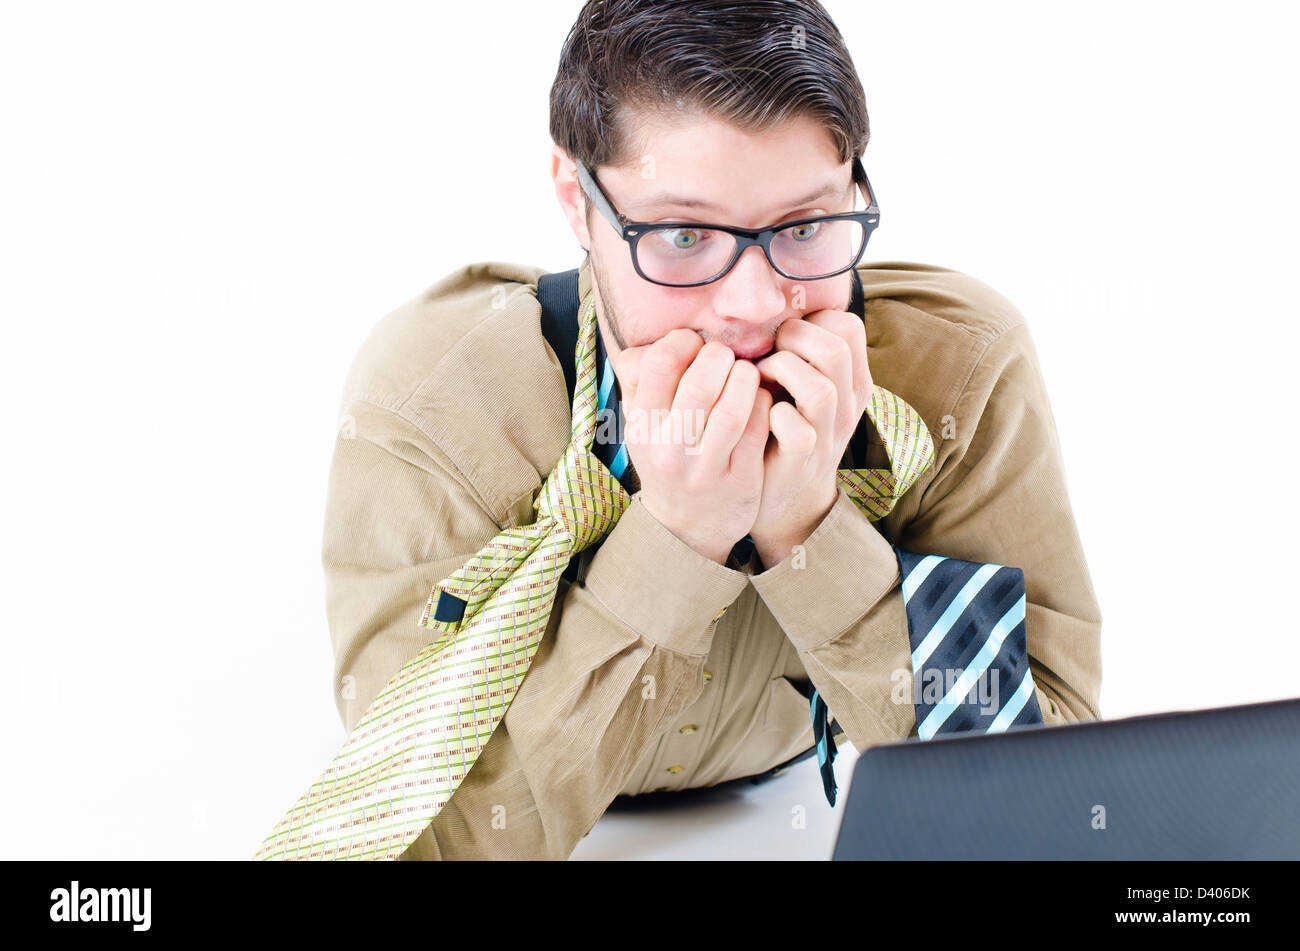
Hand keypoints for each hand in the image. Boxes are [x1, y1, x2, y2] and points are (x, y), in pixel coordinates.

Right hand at [612, 329, 772, 564]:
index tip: (695, 346)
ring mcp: (706, 468)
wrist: (685, 526)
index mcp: (643, 425)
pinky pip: (758, 430)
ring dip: (746, 379)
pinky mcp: (741, 481)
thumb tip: (660, 335)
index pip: (660, 363)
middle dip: (721, 357)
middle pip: (701, 382)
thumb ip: (641, 378)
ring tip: (745, 374)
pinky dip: (764, 404)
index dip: (684, 342)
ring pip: (733, 408)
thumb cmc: (666, 456)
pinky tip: (761, 399)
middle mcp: (670, 449)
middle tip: (727, 357)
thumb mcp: (641, 422)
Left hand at [749, 309, 871, 566]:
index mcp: (852, 380)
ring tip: (761, 380)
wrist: (787, 499)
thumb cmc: (786, 430)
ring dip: (780, 374)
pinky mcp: (803, 462)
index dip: (812, 320)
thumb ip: (802, 354)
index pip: (848, 325)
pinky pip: (797, 430)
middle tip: (768, 354)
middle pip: (835, 349)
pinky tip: (762, 413)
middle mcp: (847, 406)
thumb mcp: (805, 389)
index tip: (785, 336)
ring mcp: (828, 435)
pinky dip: (775, 415)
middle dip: (792, 340)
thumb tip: (770, 308)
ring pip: (820, 389)